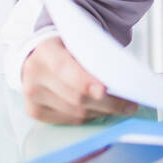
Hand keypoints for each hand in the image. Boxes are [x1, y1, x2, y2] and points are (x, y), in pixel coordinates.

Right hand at [20, 36, 138, 123]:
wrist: (40, 57)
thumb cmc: (67, 49)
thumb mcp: (79, 42)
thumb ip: (94, 56)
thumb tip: (120, 79)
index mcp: (46, 50)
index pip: (65, 69)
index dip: (85, 81)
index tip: (104, 90)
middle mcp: (34, 74)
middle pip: (76, 97)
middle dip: (107, 103)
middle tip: (131, 104)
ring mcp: (31, 96)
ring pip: (76, 112)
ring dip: (102, 111)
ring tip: (122, 107)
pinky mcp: (35, 111)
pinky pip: (70, 120)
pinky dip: (90, 116)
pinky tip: (101, 110)